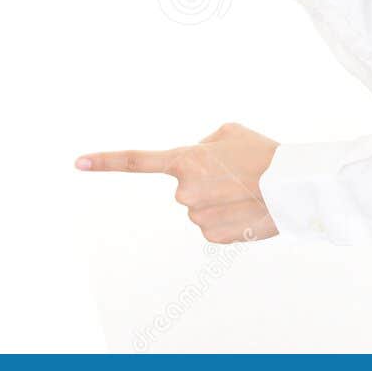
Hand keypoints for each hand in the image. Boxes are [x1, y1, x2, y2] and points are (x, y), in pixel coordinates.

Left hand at [74, 123, 279, 243]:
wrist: (293, 184)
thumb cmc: (263, 153)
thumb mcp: (228, 132)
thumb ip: (202, 145)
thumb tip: (195, 163)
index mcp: (186, 160)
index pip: (138, 161)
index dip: (106, 161)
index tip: (78, 162)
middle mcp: (185, 191)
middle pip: (187, 188)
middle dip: (206, 182)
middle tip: (235, 174)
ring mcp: (198, 217)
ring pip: (201, 208)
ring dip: (220, 201)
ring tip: (246, 190)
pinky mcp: (213, 237)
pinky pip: (214, 226)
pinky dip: (229, 219)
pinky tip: (246, 209)